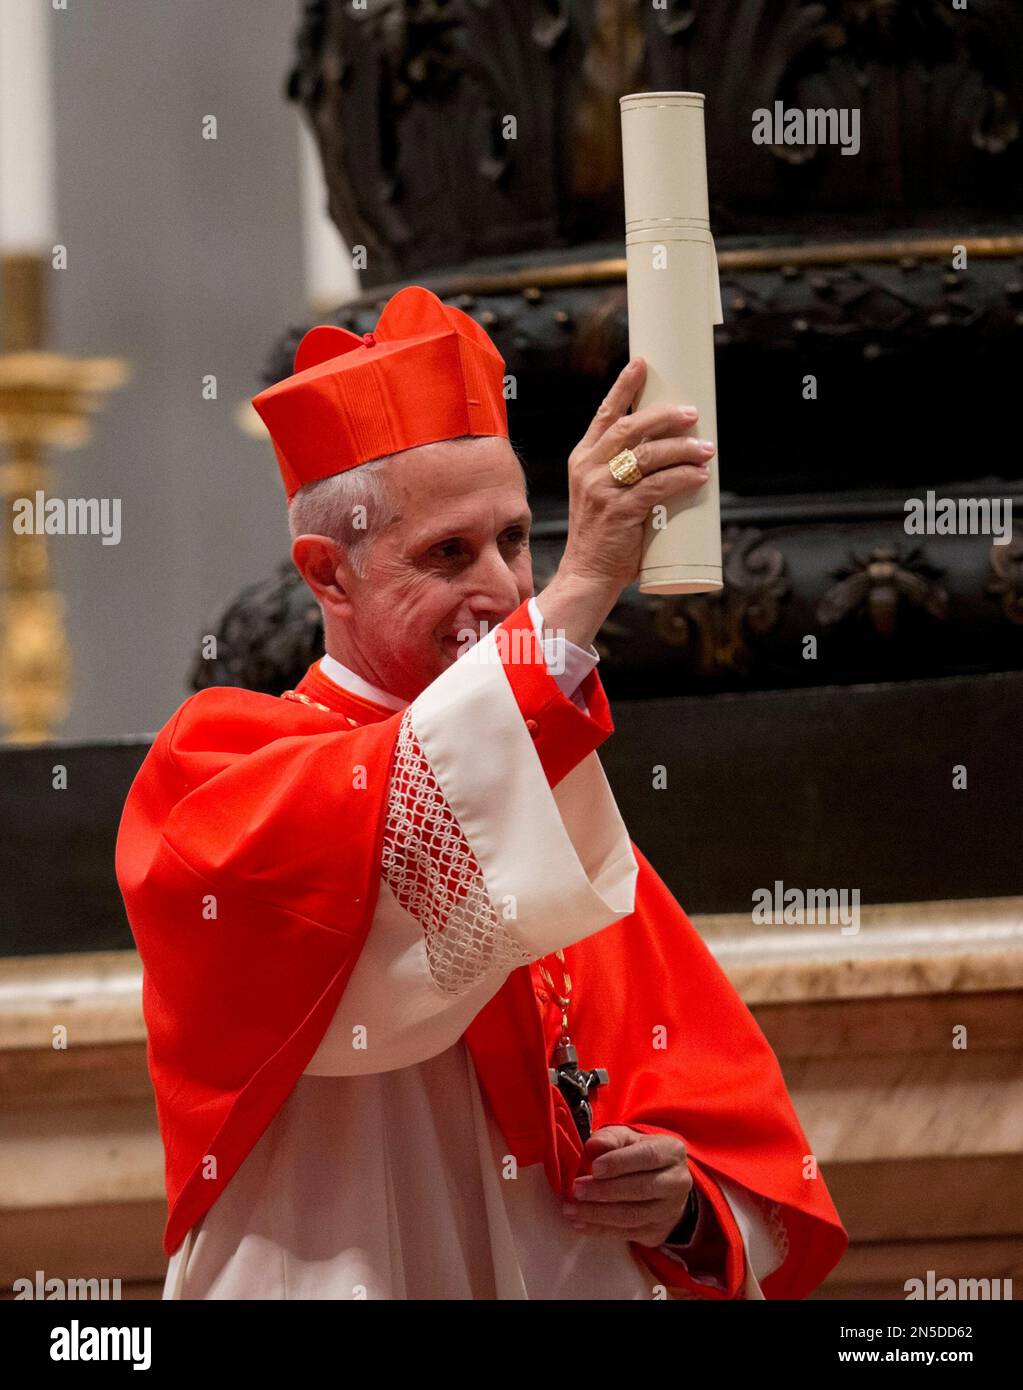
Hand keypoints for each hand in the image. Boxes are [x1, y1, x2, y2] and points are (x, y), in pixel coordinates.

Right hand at [535, 358, 713, 648]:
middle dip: (665, 416)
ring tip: (706, 448)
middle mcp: (588, 468)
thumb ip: (629, 472)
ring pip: (648, 455)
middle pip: (630, 427)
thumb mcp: (605, 494)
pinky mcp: (619, 511)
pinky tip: (700, 476)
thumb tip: (675, 452)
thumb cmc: (606, 536)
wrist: (587, 575)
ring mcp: (601, 489)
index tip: (643, 363)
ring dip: (682, 448)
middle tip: (693, 413)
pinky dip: (682, 478)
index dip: (625, 386)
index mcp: (583, 459)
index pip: (605, 414)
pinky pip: (657, 487)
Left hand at [561, 1124, 693, 1247]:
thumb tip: (593, 1145)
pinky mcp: (657, 1232)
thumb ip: (610, 1139)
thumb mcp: (627, 1138)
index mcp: (672, 1152)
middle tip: (576, 1190)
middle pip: (641, 1189)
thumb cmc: (637, 1154)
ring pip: (633, 1215)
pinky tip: (579, 1223)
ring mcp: (670, 1211)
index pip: (648, 1156)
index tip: (594, 1168)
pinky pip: (627, 1233)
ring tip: (571, 1209)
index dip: (620, 1163)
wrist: (659, 1181)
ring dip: (598, 1214)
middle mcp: (677, 1182)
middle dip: (604, 1191)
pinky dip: (600, 1229)